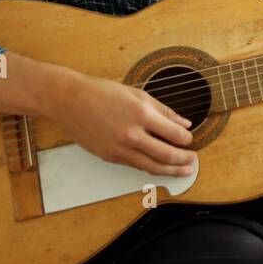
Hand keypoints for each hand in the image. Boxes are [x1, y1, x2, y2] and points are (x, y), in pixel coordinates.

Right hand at [47, 72, 195, 176]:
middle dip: (184, 159)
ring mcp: (119, 148)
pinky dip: (151, 167)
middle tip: (193, 160)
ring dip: (171, 170)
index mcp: (141, 114)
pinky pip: (136, 166)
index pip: (174, 134)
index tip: (190, 139)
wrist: (69, 101)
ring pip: (152, 166)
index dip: (186, 139)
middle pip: (166, 154)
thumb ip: (163, 111)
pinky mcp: (110, 157)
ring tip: (184, 170)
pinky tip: (160, 166)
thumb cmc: (102, 93)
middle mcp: (131, 134)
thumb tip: (184, 123)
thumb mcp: (137, 94)